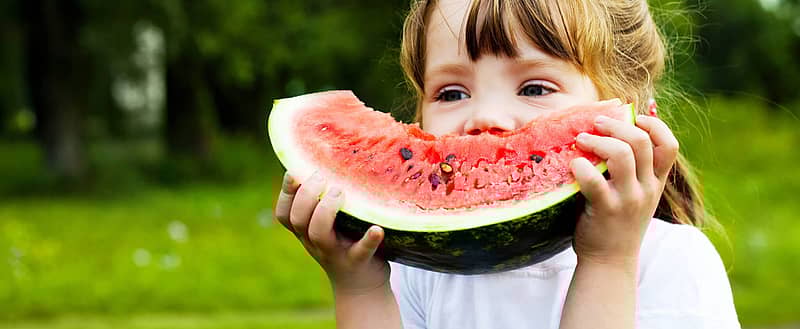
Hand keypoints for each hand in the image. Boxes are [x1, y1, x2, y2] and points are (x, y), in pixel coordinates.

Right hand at [274, 171, 389, 293]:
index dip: (286, 193)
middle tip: (324, 179)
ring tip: (341, 193)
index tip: (295, 172)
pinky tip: (377, 228)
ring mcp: (335, 253)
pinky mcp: (358, 262)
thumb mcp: (328, 225)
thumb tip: (326, 158)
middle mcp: (315, 242)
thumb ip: (323, 201)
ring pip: (318, 233)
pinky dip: (368, 240)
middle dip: (307, 196)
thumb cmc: (345, 244)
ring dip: (326, 211)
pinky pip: (361, 251)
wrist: (361, 287)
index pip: (284, 213)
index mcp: (306, 232)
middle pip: (298, 220)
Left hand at [570, 107, 679, 266]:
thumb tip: (614, 132)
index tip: (634, 116)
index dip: (655, 125)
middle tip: (596, 122)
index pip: (670, 146)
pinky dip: (581, 166)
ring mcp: (628, 199)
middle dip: (617, 124)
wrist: (609, 262)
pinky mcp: (605, 210)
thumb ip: (632, 169)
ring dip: (599, 140)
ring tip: (580, 139)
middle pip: (642, 142)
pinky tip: (572, 164)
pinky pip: (594, 181)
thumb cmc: (616, 223)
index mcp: (656, 183)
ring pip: (623, 154)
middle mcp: (646, 189)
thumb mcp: (635, 195)